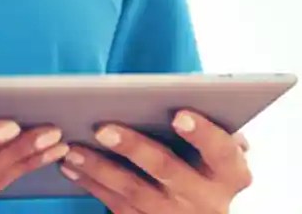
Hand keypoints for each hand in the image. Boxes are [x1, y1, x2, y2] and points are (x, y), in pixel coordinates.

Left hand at [57, 111, 251, 212]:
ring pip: (132, 190)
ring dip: (99, 167)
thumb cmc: (205, 169)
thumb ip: (211, 130)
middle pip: (166, 169)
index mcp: (231, 174)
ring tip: (73, 146)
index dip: (202, 133)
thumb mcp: (219, 155)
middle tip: (103, 128)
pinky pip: (116, 205)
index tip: (179, 114)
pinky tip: (71, 165)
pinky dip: (91, 183)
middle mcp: (206, 200)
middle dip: (133, 148)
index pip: (222, 151)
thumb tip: (189, 98)